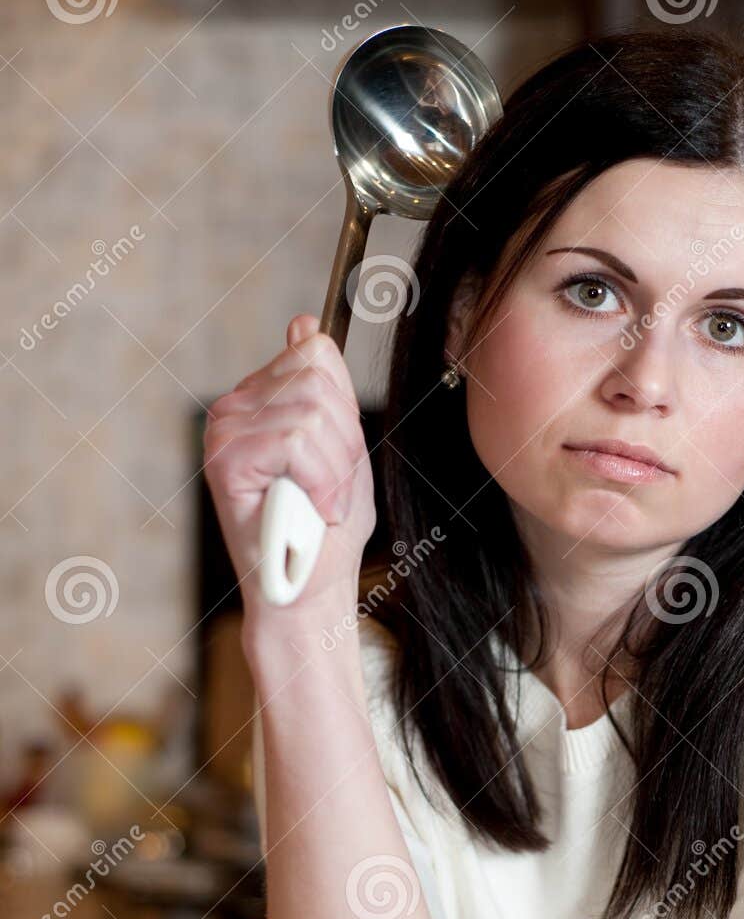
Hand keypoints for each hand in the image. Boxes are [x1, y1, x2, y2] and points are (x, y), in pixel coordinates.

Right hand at [204, 314, 376, 628]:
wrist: (308, 594)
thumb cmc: (326, 533)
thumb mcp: (342, 449)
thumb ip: (326, 389)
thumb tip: (303, 324)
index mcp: (260, 398)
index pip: (317, 354)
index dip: (345, 415)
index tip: (336, 464)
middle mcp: (234, 407)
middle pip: (317, 378)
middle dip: (343, 444)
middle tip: (328, 492)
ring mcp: (224, 430)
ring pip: (311, 412)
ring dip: (335, 470)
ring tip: (318, 506)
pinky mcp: (224, 459)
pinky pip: (297, 441)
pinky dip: (321, 483)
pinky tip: (310, 513)